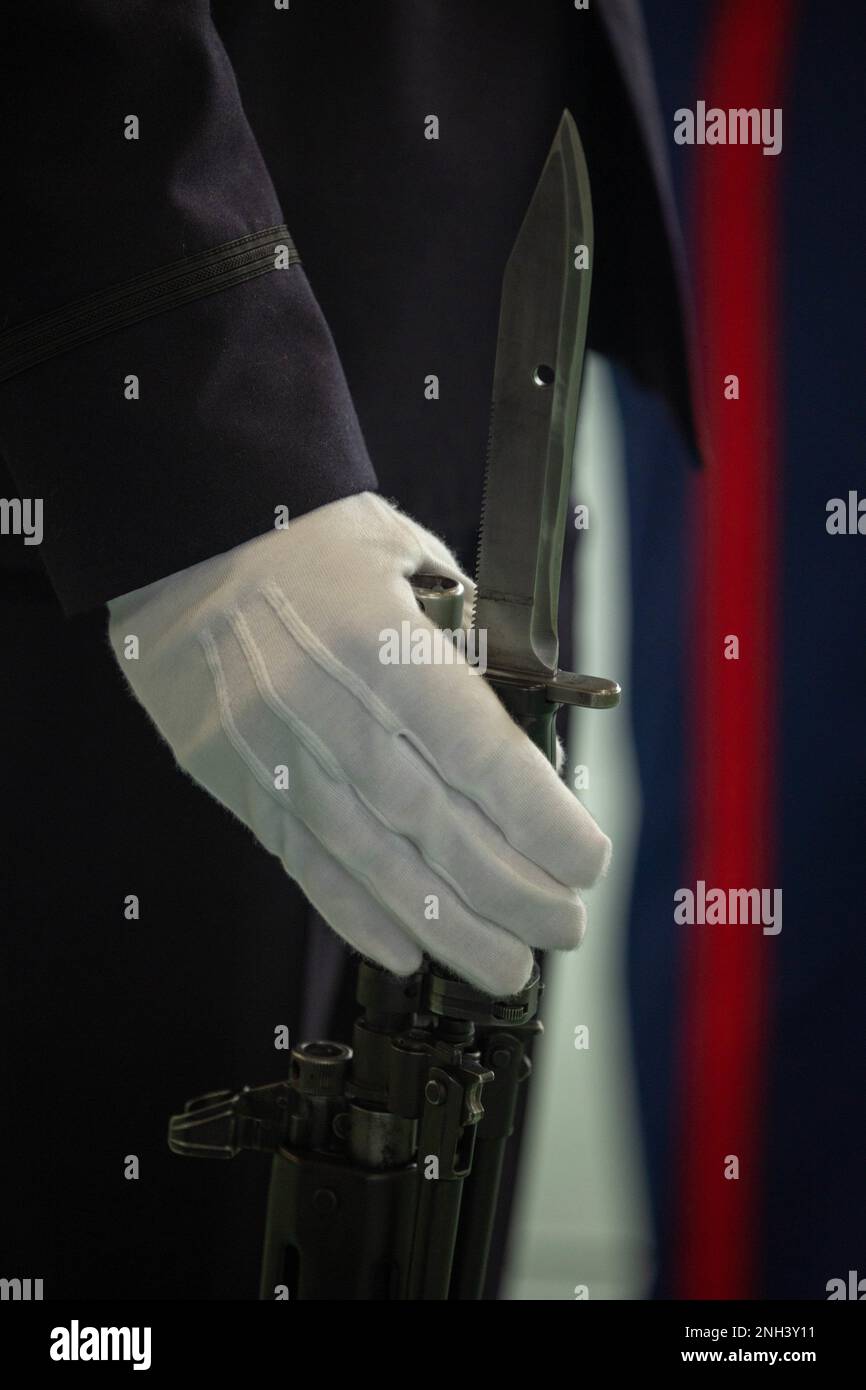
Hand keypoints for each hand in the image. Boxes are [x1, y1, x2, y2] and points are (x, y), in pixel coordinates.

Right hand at [107, 492, 609, 995]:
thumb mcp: (405, 552)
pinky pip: (299, 857)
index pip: (475, 752)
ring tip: (502, 966)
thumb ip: (463, 633)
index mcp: (377, 640)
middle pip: (429, 822)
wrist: (178, 533)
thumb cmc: (303, 534)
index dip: (537, 820)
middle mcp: (322, 706)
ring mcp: (269, 751)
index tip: (585, 862)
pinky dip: (354, 910)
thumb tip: (514, 715)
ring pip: (367, 858)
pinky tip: (406, 948)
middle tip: (561, 929)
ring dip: (443, 923)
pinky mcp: (232, 777)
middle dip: (506, 890)